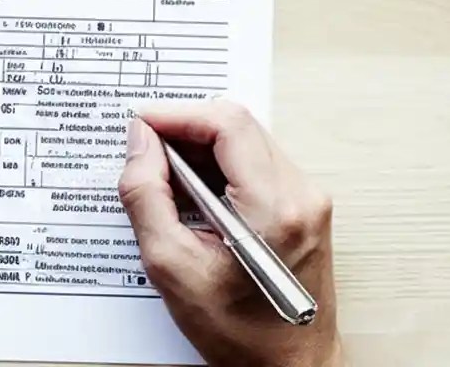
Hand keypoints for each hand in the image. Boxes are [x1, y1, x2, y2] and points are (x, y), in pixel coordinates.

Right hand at [118, 100, 342, 366]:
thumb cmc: (239, 335)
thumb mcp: (171, 266)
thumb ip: (147, 195)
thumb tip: (140, 143)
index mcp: (274, 208)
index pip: (226, 124)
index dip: (176, 115)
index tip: (141, 125)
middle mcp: (302, 195)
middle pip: (238, 125)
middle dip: (186, 129)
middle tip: (147, 152)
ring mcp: (309, 200)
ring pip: (247, 140)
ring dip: (202, 149)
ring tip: (168, 181)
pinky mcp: (305, 207)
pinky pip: (257, 163)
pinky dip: (220, 167)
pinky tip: (195, 196)